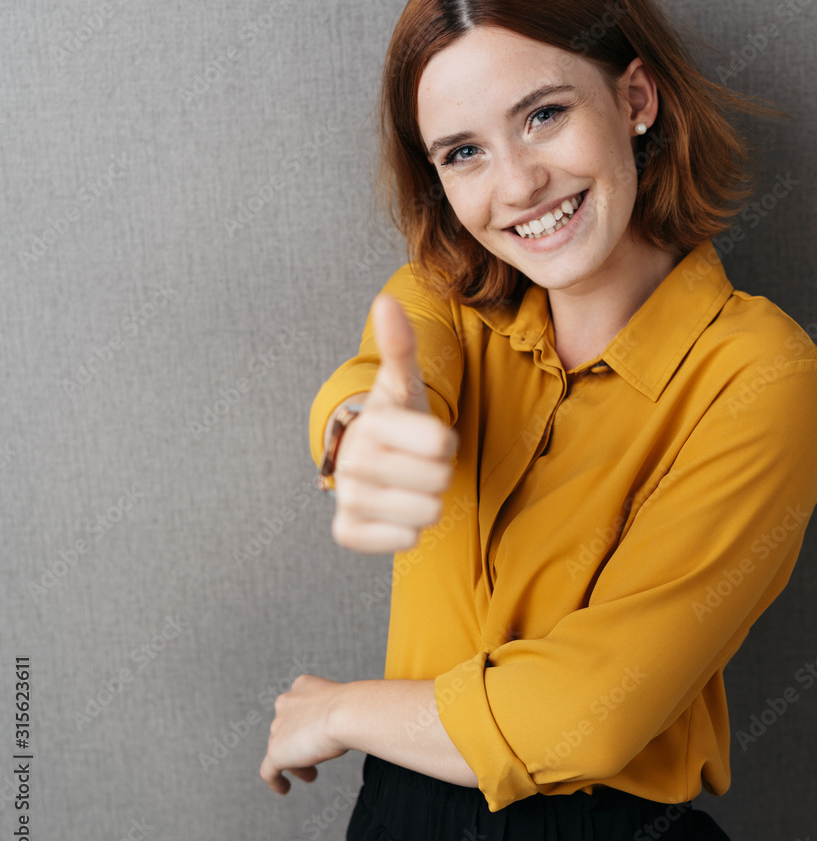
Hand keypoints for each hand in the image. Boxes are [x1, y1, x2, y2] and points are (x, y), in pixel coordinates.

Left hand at [259, 674, 347, 793]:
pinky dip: (276, 781)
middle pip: (287, 728)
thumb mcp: (343, 701)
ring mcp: (278, 727)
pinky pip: (269, 771)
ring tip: (312, 775)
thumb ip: (334, 710)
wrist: (345, 713)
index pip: (298, 707)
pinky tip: (285, 789)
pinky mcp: (276, 751)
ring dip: (295, 762)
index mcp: (301, 686)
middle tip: (316, 757)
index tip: (318, 735)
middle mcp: (286, 703)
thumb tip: (342, 723)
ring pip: (282, 748)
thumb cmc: (353, 707)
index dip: (306, 723)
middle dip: (299, 743)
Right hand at [331, 292, 458, 552]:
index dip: (445, 442)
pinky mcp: (348, 531)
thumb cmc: (396, 420)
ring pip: (426, 512)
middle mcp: (353, 460)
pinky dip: (409, 529)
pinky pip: (403, 540)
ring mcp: (348, 498)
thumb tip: (385, 300)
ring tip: (409, 483)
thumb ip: (400, 345)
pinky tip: (396, 509)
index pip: (440, 443)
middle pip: (438, 480)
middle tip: (420, 462)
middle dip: (438, 472)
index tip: (430, 437)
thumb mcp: (403, 382)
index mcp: (373, 422)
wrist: (368, 459)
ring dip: (428, 500)